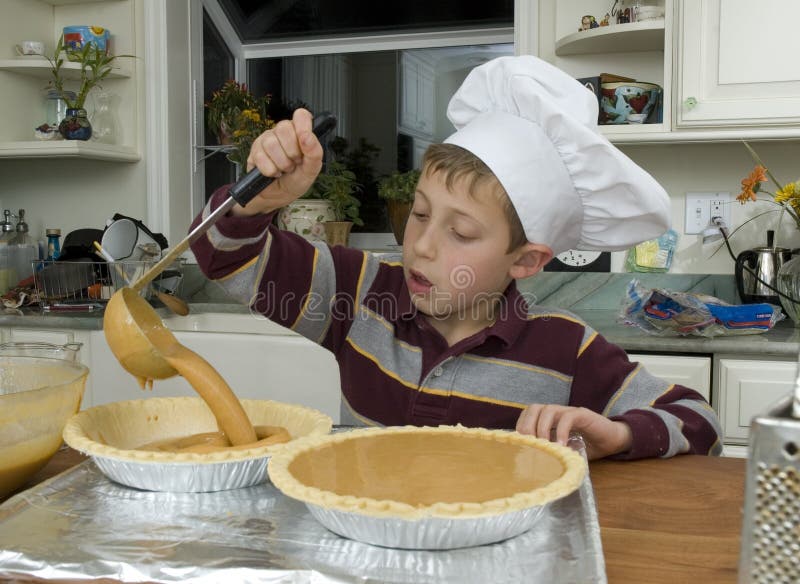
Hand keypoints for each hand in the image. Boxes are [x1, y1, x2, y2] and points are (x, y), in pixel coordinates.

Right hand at [233, 108, 323, 215]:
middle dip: (292, 152)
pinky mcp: (254, 150)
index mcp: (300, 132)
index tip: (304, 142)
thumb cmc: (296, 180)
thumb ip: (314, 153)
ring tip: (284, 169)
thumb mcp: (311, 170)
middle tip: (294, 163)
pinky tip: (273, 173)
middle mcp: (282, 132)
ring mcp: (267, 139)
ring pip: (271, 143)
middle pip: (284, 128)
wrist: (277, 196)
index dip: (302, 127)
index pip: (301, 115)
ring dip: (281, 164)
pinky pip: (261, 157)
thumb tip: (308, 136)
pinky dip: (270, 170)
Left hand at [515, 404, 632, 459]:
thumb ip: (552, 452)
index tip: (520, 444)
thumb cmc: (587, 446)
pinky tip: (562, 445)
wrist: (613, 440)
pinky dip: (561, 431)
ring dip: (542, 428)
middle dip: (528, 425)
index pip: (527, 414)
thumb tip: (532, 466)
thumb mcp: (565, 451)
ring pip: (548, 410)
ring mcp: (569, 411)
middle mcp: (557, 412)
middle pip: (534, 408)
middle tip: (530, 445)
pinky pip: (568, 418)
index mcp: (549, 418)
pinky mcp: (583, 414)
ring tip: (545, 446)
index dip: (521, 426)